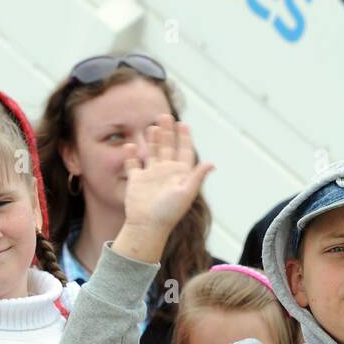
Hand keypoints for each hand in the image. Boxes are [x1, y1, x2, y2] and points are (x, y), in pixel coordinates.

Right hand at [113, 115, 213, 263]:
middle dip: (168, 132)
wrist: (147, 227)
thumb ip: (197, 176)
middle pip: (168, 148)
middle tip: (165, 116)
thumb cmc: (168, 212)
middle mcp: (166, 173)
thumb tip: (212, 164)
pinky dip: (131, 155)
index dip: (184, 138)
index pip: (184, 152)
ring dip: (153, 140)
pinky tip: (130, 145)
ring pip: (152, 152)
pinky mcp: (136, 181)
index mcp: (180, 175)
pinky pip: (133, 164)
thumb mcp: (186, 193)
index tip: (183, 124)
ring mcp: (151, 176)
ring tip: (152, 127)